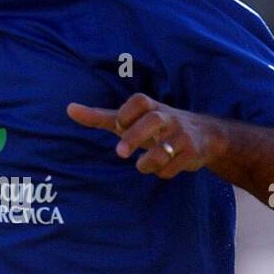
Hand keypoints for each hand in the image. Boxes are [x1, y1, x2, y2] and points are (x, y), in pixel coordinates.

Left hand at [67, 92, 219, 177]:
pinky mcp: (192, 153)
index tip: (119, 124)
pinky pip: (174, 167)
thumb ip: (100, 116)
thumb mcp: (130, 119)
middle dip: (135, 137)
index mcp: (151, 107)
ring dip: (148, 162)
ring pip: (164, 150)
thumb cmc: (155, 126)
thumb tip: (69, 108)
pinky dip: (164, 172)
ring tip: (142, 164)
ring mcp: (181, 135)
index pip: (139, 101)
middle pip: (152, 121)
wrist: (204, 135)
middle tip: (120, 153)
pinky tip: (163, 168)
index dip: (127, 112)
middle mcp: (167, 118)